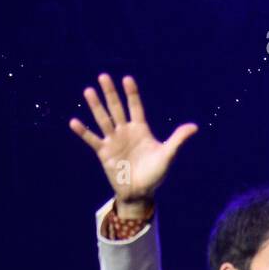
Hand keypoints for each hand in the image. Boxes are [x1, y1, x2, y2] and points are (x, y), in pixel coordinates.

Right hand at [69, 73, 197, 201]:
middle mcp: (125, 131)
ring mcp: (114, 141)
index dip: (131, 94)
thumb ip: (177, 140)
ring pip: (103, 120)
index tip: (127, 79)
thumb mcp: (167, 156)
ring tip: (88, 91)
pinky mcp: (104, 153)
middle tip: (103, 76)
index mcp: (141, 129)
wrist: (140, 193)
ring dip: (96, 106)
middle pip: (117, 108)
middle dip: (111, 93)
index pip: (135, 107)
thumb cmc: (155, 175)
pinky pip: (92, 140)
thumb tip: (194, 127)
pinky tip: (74, 122)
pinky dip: (83, 132)